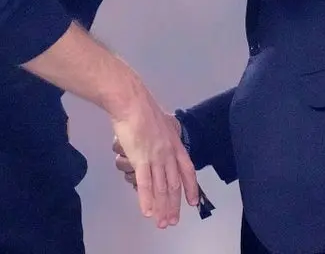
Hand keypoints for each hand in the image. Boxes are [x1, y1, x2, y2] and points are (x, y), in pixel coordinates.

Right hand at [108, 91, 197, 228]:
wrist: (131, 101)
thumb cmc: (142, 108)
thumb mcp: (161, 121)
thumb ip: (163, 133)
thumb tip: (162, 135)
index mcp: (175, 144)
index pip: (187, 171)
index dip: (191, 188)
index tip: (193, 202)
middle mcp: (169, 153)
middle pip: (174, 184)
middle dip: (174, 205)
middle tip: (173, 221)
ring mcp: (156, 157)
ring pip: (161, 188)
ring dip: (162, 208)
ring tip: (162, 223)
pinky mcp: (141, 158)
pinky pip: (145, 183)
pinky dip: (146, 199)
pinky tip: (147, 212)